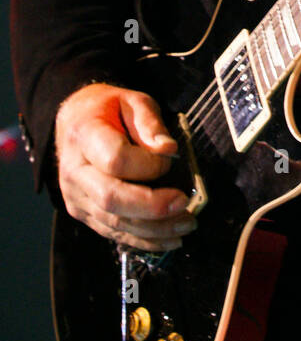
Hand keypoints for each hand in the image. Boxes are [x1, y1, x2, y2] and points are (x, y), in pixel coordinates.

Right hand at [54, 83, 195, 251]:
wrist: (75, 121)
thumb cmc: (108, 109)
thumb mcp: (132, 101)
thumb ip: (150, 123)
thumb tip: (168, 149)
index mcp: (84, 136)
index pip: (115, 159)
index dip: (147, 164)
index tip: (170, 158)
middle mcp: (75, 171)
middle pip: (111, 198)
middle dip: (152, 207)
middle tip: (184, 205)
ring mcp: (76, 196)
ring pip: (114, 222)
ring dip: (154, 229)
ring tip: (185, 224)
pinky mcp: (83, 212)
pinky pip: (113, 232)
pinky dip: (143, 239)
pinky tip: (169, 238)